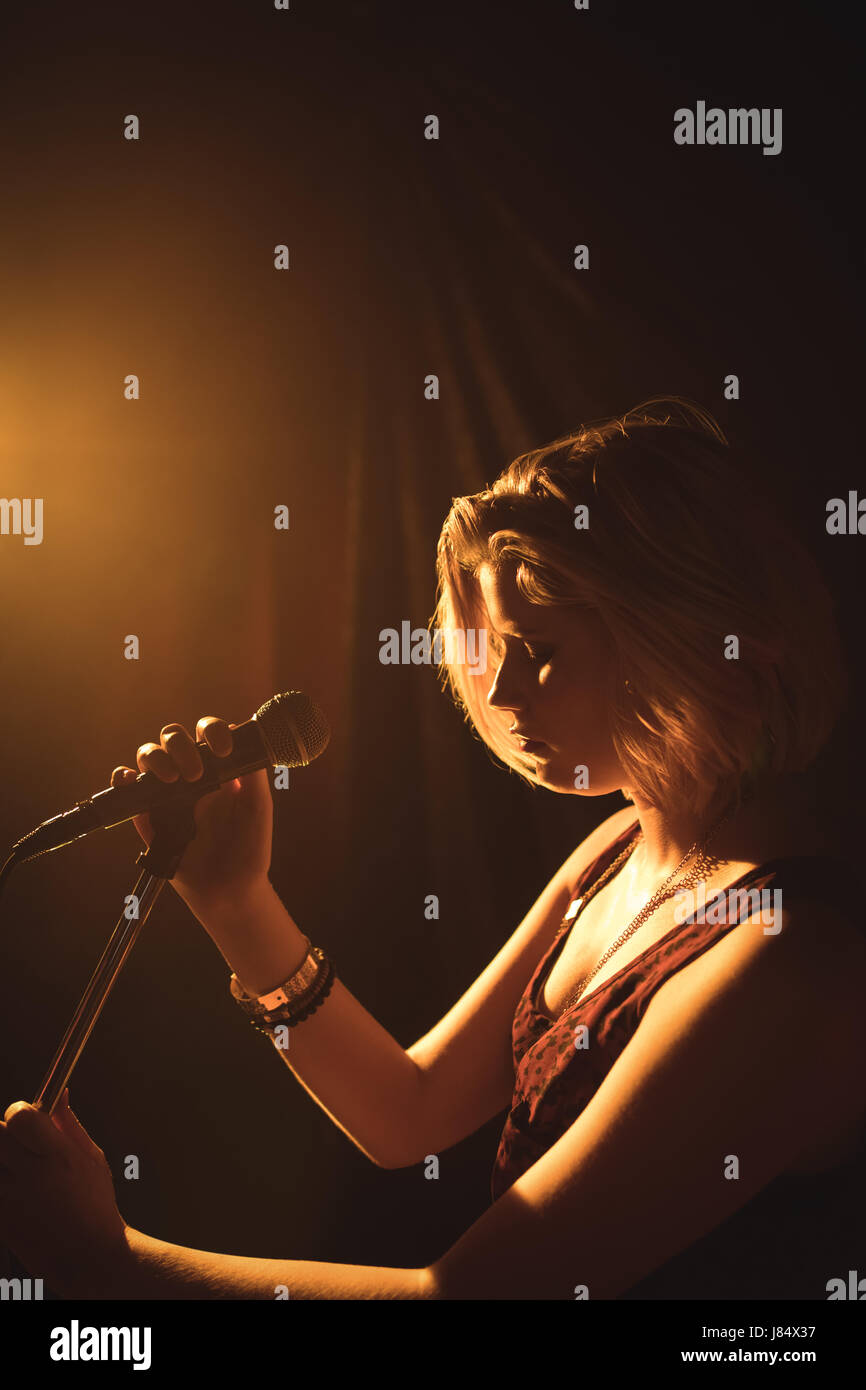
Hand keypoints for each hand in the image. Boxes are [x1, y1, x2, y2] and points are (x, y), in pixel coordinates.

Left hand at [0, 1091, 128, 1298]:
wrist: (88, 1258)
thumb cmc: (96, 1207)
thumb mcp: (93, 1158)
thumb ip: (68, 1123)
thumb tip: (59, 1092)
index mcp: (59, 1156)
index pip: (20, 1116)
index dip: (20, 1111)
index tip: (27, 1119)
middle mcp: (32, 1176)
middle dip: (4, 1133)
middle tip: (16, 1145)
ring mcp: (11, 1200)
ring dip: (1, 1158)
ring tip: (15, 1169)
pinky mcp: (0, 1219)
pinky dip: (1, 1181)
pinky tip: (15, 1190)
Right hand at [111, 716, 273, 922]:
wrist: (228, 889)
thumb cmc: (249, 848)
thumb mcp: (259, 808)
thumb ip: (253, 774)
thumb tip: (240, 733)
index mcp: (219, 768)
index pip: (207, 732)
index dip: (211, 730)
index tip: (222, 750)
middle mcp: (191, 775)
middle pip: (173, 738)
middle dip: (180, 745)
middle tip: (195, 772)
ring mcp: (167, 793)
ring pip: (148, 756)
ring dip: (155, 758)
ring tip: (173, 779)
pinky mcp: (148, 815)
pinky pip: (128, 789)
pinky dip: (123, 778)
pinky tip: (131, 780)